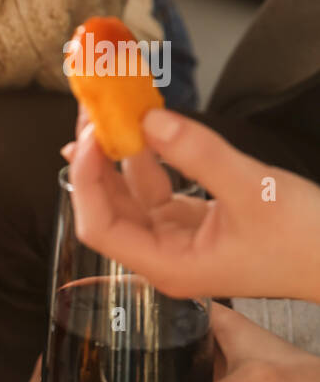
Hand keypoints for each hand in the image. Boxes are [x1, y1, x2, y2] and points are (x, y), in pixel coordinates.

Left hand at [68, 109, 319, 302]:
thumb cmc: (308, 241)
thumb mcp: (254, 189)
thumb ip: (199, 154)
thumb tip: (151, 121)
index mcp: (168, 266)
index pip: (100, 228)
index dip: (85, 182)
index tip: (87, 138)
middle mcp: (164, 257)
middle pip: (108, 209)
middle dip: (94, 163)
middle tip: (89, 115)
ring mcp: (177, 241)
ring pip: (130, 196)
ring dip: (117, 157)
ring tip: (105, 115)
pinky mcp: (193, 224)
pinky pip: (157, 190)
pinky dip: (147, 161)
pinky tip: (138, 133)